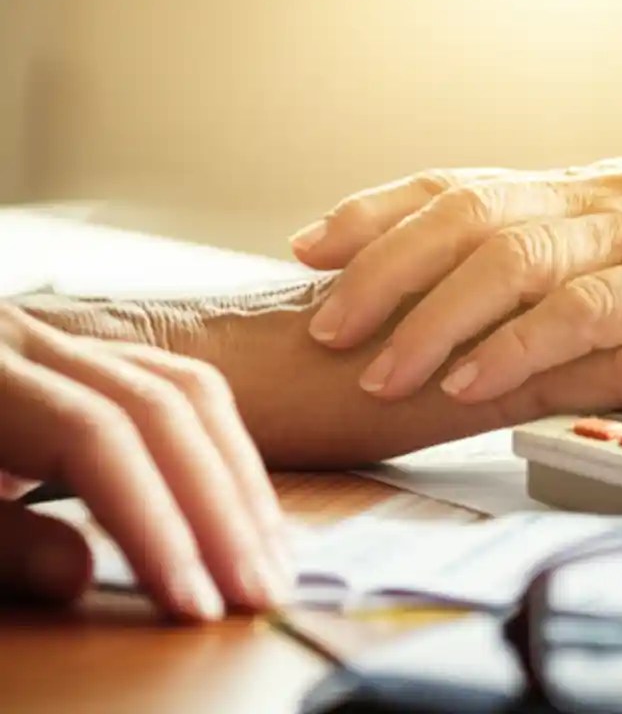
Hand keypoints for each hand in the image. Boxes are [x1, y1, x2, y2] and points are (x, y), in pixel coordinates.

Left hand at [0, 304, 288, 620]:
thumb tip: (81, 577)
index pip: (96, 438)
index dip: (153, 524)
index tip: (192, 605)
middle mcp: (27, 338)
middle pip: (162, 408)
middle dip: (221, 509)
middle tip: (261, 592)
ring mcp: (59, 339)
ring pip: (187, 390)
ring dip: (238, 479)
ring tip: (271, 556)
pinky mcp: (82, 355)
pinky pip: (178, 387)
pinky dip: (221, 449)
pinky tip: (243, 503)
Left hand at [290, 158, 621, 403]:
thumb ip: (574, 269)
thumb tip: (483, 301)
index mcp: (588, 190)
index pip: (463, 185)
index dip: (380, 212)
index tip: (312, 246)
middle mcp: (607, 196)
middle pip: (470, 213)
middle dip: (384, 266)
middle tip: (324, 320)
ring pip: (517, 258)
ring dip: (436, 315)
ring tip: (379, 366)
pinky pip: (587, 310)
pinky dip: (520, 346)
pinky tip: (473, 380)